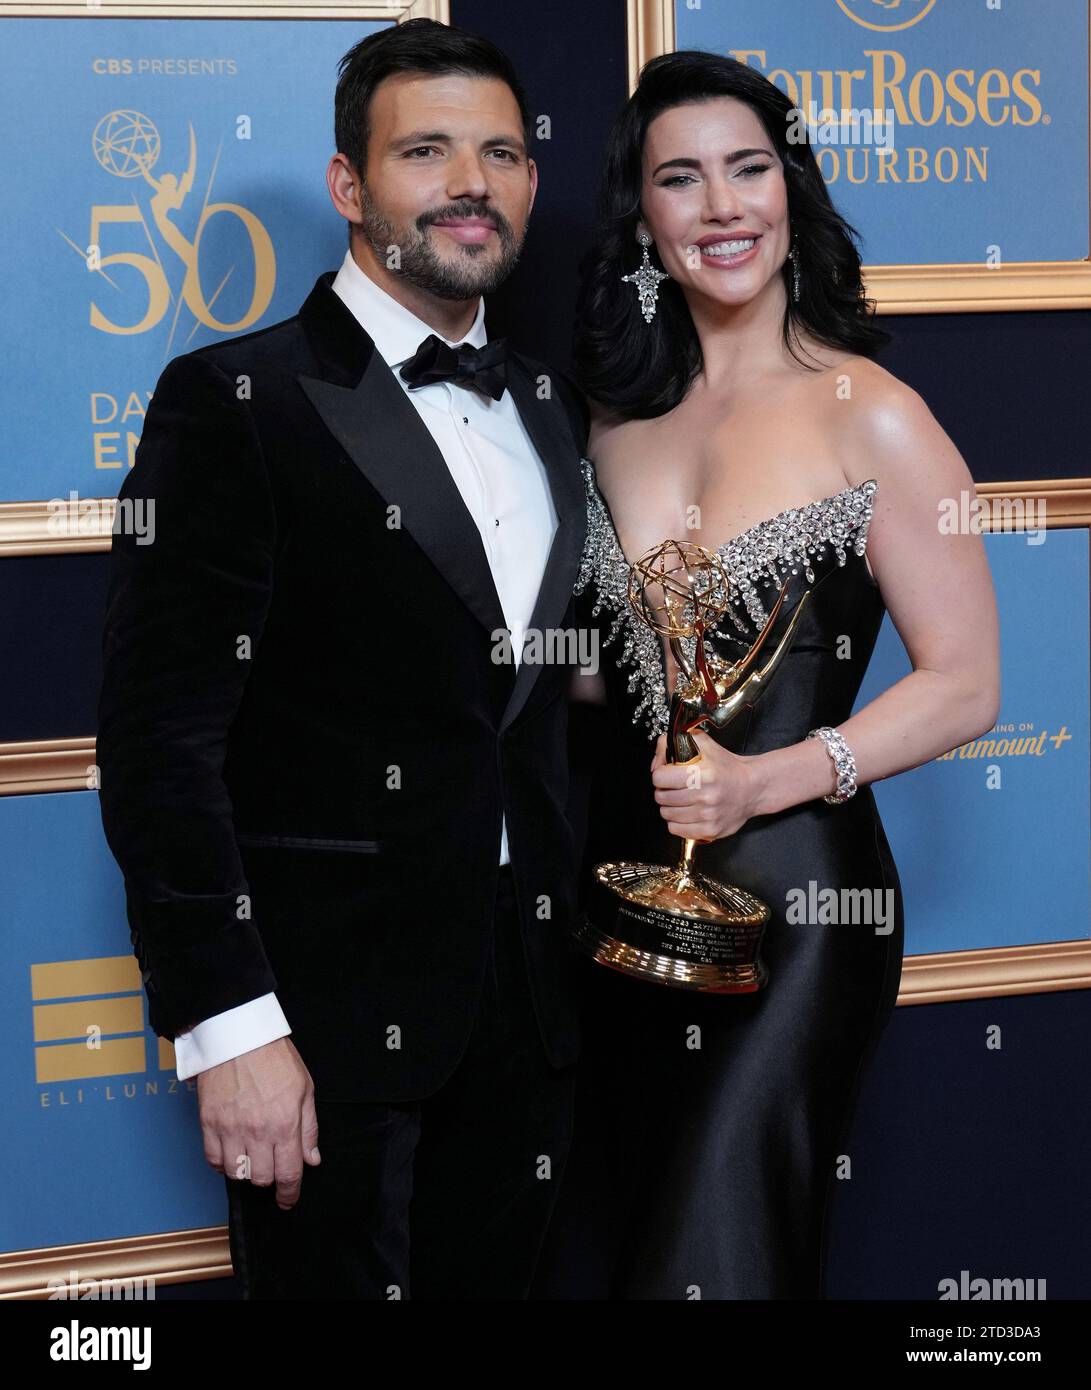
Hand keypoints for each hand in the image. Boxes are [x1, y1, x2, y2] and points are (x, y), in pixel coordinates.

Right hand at [197, 1037, 318, 1210]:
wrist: (240, 1034)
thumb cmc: (276, 1058)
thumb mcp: (305, 1088)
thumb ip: (309, 1128)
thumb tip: (312, 1159)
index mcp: (285, 1124)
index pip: (288, 1174)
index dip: (289, 1194)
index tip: (288, 1201)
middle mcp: (257, 1131)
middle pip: (261, 1178)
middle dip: (269, 1178)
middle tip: (272, 1166)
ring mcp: (230, 1128)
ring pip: (236, 1173)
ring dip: (246, 1171)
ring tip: (251, 1158)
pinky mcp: (208, 1122)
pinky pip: (212, 1159)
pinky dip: (222, 1163)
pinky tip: (231, 1153)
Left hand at [651, 730, 761, 840]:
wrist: (753, 788)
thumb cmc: (727, 766)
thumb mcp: (702, 743)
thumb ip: (673, 743)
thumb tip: (655, 764)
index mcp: (702, 773)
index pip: (660, 778)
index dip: (660, 774)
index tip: (666, 774)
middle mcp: (705, 795)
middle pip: (661, 797)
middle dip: (664, 791)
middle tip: (674, 788)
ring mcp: (708, 815)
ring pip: (667, 814)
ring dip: (670, 807)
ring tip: (681, 800)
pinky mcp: (710, 830)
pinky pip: (676, 829)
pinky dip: (677, 822)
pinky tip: (686, 813)